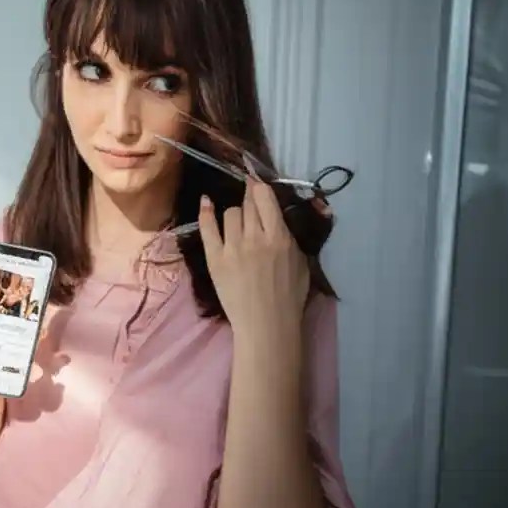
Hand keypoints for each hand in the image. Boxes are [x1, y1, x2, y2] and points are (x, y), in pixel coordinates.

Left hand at [197, 177, 310, 329]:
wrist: (266, 324)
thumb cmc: (290, 297)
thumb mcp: (302, 262)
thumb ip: (292, 236)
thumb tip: (284, 216)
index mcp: (279, 237)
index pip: (265, 198)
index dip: (259, 186)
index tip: (257, 182)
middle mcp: (254, 237)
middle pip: (247, 204)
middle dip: (250, 199)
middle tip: (251, 200)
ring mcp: (232, 247)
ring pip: (230, 213)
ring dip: (236, 213)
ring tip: (240, 222)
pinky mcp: (215, 258)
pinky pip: (207, 228)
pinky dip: (206, 212)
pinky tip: (205, 202)